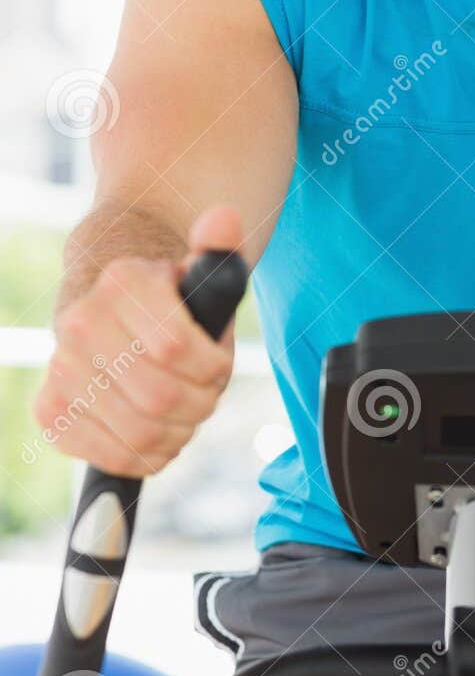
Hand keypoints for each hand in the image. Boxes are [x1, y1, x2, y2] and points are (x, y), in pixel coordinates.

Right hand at [34, 204, 242, 477]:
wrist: (113, 313)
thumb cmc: (172, 303)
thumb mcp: (202, 270)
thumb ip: (220, 247)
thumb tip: (224, 218)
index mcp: (122, 282)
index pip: (176, 347)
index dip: (211, 367)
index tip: (216, 363)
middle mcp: (80, 322)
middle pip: (161, 397)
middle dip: (199, 404)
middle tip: (205, 395)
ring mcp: (59, 368)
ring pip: (142, 433)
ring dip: (179, 433)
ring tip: (184, 413)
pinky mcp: (50, 413)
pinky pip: (113, 455)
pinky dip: (148, 457)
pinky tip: (157, 435)